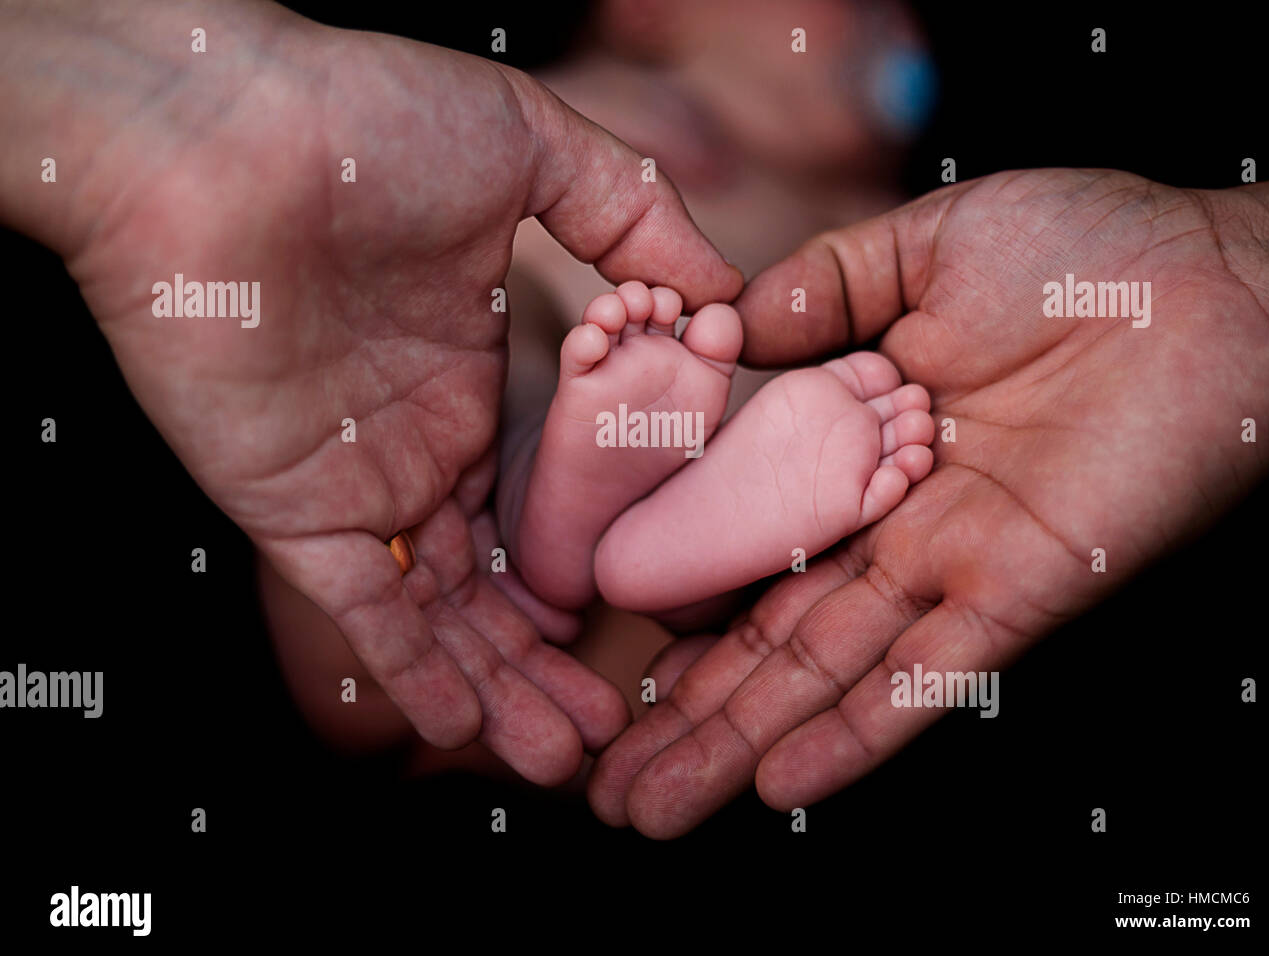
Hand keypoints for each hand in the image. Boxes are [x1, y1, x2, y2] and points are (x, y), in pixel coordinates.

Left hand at [3, 0, 739, 782]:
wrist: (211, 129)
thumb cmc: (365, 118)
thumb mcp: (530, 146)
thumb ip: (633, 213)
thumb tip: (722, 285)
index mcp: (475, 379)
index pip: (541, 500)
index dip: (593, 563)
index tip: (651, 609)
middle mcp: (422, 444)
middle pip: (495, 580)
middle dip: (550, 658)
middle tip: (612, 725)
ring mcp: (360, 482)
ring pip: (439, 615)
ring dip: (499, 688)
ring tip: (564, 755)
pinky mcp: (295, 508)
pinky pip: (360, 611)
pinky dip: (411, 672)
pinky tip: (464, 728)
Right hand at [589, 167, 1268, 833]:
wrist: (1216, 275)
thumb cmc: (1084, 246)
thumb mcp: (921, 247)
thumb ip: (819, 290)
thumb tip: (720, 327)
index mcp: (869, 450)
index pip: (756, 542)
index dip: (683, 595)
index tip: (610, 646)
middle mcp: (902, 524)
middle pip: (777, 636)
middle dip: (692, 713)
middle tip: (610, 783)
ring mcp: (959, 563)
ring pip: (832, 671)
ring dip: (743, 742)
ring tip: (654, 806)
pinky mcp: (1026, 590)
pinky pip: (933, 677)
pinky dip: (858, 733)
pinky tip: (780, 787)